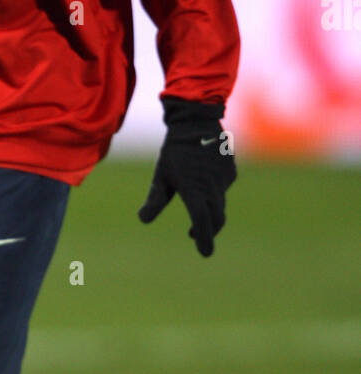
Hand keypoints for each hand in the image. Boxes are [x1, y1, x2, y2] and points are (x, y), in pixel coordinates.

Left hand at [138, 96, 235, 256]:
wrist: (197, 120)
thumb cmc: (174, 151)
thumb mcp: (161, 175)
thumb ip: (154, 199)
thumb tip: (143, 220)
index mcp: (194, 189)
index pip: (202, 221)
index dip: (204, 239)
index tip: (205, 253)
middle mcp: (212, 186)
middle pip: (216, 218)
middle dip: (208, 230)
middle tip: (195, 235)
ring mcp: (224, 178)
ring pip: (220, 202)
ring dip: (210, 210)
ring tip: (196, 205)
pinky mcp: (231, 171)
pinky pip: (223, 187)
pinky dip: (215, 191)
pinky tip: (204, 179)